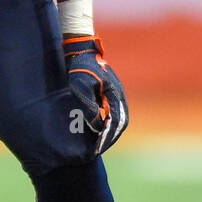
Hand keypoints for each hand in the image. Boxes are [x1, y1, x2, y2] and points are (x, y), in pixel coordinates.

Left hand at [62, 36, 127, 155]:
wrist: (81, 51)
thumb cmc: (80, 69)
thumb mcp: (82, 88)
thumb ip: (90, 107)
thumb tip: (98, 126)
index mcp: (115, 95)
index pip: (115, 123)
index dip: (107, 138)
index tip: (98, 149)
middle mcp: (119, 96)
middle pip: (120, 123)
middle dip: (110, 138)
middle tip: (98, 150)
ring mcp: (116, 94)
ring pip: (118, 119)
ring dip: (110, 132)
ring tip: (99, 144)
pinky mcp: (110, 93)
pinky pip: (113, 113)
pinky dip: (107, 124)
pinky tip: (97, 129)